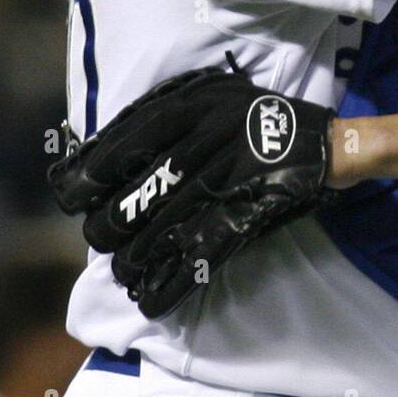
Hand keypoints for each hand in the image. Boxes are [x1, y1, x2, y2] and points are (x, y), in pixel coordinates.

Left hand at [48, 68, 331, 318]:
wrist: (327, 144)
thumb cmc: (260, 119)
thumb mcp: (215, 97)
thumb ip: (168, 114)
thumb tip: (102, 152)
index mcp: (197, 104)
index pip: (129, 141)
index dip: (93, 173)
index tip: (71, 196)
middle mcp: (211, 135)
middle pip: (143, 188)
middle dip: (112, 223)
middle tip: (101, 240)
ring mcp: (233, 174)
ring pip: (168, 224)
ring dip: (137, 258)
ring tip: (122, 275)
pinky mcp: (252, 209)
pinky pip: (204, 250)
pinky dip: (175, 280)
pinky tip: (151, 299)